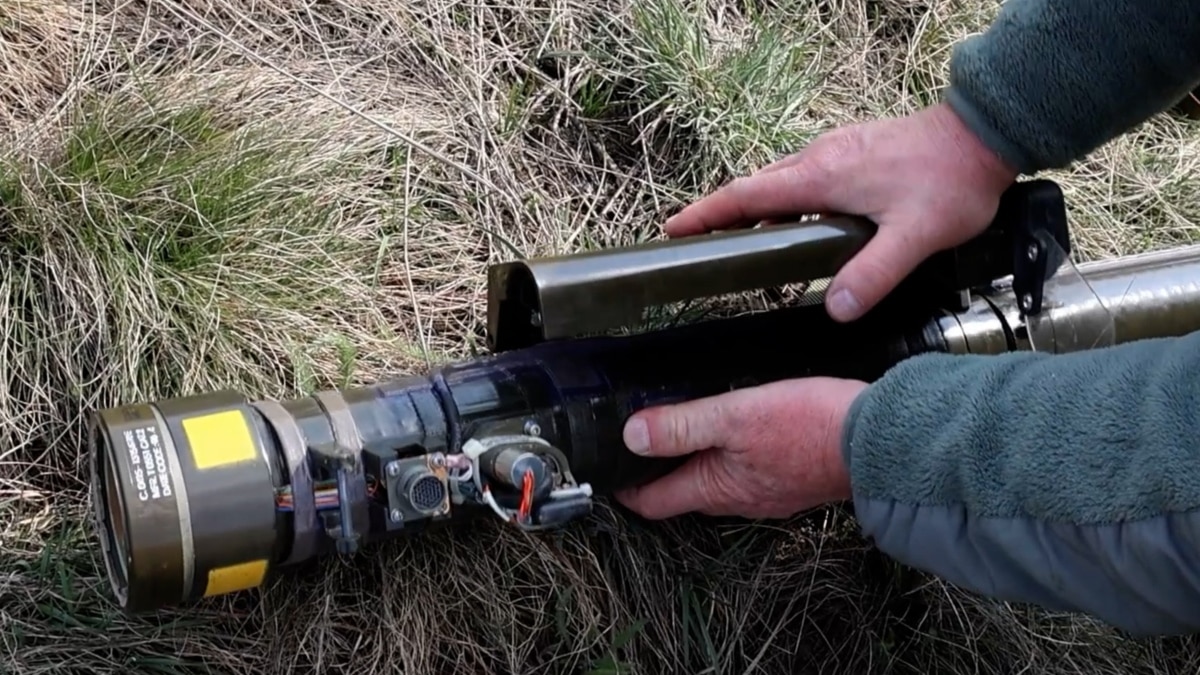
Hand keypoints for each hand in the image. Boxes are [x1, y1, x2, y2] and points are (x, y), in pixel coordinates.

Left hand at [615, 377, 867, 519]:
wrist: (878, 442)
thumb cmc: (810, 428)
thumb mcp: (734, 416)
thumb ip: (681, 426)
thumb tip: (632, 436)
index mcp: (716, 489)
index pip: (655, 502)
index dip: (626, 488)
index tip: (609, 473)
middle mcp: (740, 501)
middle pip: (685, 492)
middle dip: (661, 472)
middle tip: (642, 443)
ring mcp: (768, 495)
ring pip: (718, 482)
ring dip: (698, 461)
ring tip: (685, 430)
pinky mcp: (792, 481)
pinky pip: (748, 474)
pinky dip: (732, 456)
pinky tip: (740, 432)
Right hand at [662, 102, 1018, 321]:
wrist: (984, 134)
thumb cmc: (949, 181)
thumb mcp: (913, 236)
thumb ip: (872, 274)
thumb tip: (833, 310)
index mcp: (820, 176)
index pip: (745, 195)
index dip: (704, 213)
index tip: (672, 230)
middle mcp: (819, 158)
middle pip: (755, 188)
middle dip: (722, 216)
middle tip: (700, 248)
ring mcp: (836, 151)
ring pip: (781, 183)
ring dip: (758, 211)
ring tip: (746, 246)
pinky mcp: (853, 151)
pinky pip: (804, 177)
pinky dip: (787, 202)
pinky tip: (802, 228)